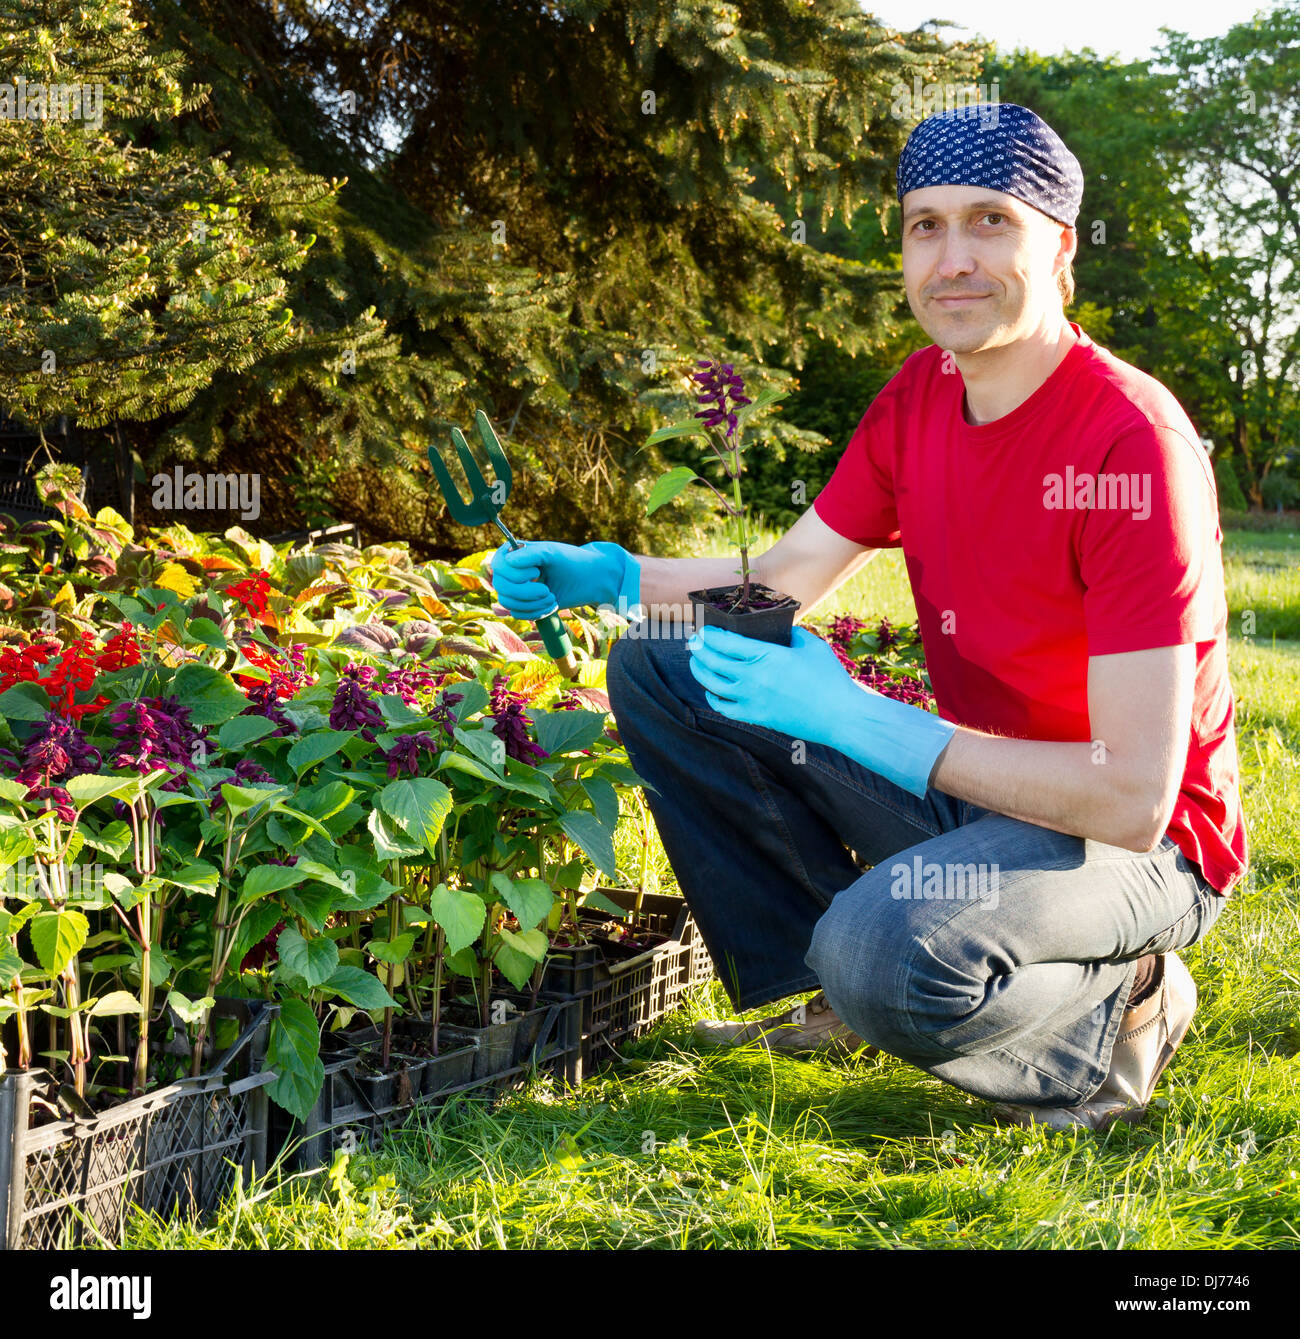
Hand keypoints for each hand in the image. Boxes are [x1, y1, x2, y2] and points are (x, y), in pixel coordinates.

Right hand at [488, 540, 639, 619]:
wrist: (591, 581)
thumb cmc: (572, 561)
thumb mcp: (552, 553)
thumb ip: (531, 554)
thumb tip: (507, 561)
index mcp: (515, 552)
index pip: (499, 566)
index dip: (516, 574)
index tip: (537, 570)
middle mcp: (512, 570)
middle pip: (501, 587)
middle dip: (525, 592)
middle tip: (547, 590)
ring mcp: (517, 588)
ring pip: (508, 602)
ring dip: (532, 604)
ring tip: (552, 597)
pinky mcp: (525, 604)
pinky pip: (518, 614)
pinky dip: (535, 612)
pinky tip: (551, 605)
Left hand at [686, 624, 955, 797]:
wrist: (839, 716)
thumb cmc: (830, 678)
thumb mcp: (812, 646)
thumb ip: (792, 633)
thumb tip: (780, 629)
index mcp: (767, 656)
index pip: (726, 643)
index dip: (709, 635)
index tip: (703, 630)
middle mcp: (754, 678)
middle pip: (713, 661)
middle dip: (698, 650)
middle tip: (693, 643)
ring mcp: (752, 699)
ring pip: (712, 684)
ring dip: (699, 671)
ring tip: (696, 662)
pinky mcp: (756, 716)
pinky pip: (724, 708)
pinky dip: (712, 697)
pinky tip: (711, 689)